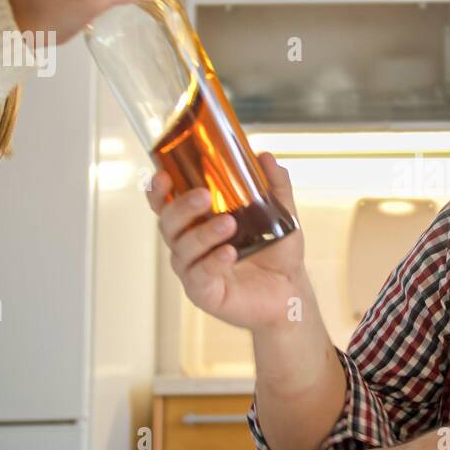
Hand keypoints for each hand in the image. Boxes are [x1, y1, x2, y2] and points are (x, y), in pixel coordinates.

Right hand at [145, 152, 307, 331]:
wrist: (291, 289)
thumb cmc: (277, 252)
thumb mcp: (281, 214)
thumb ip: (275, 185)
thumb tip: (265, 156)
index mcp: (197, 222)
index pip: (166, 203)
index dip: (158, 190)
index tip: (164, 175)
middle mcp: (189, 245)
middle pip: (168, 222)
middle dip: (181, 206)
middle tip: (203, 195)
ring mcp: (193, 270)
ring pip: (182, 248)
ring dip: (202, 233)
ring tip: (229, 224)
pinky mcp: (203, 293)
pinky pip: (199, 275)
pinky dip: (212, 262)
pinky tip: (229, 253)